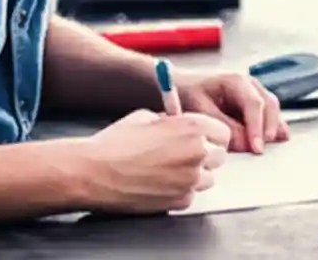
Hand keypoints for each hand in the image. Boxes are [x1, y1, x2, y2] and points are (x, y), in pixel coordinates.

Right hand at [78, 109, 229, 213]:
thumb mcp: (147, 117)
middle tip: (185, 154)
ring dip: (194, 174)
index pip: (223, 133)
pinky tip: (160, 183)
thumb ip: (172, 122)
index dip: (212, 136)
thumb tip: (181, 125)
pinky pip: (190, 195)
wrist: (94, 171)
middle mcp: (197, 154)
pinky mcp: (180, 201)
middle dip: (206, 155)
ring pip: (208, 178)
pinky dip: (180, 191)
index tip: (204, 138)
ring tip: (168, 169)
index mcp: (192, 128)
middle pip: (220, 157)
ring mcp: (190, 180)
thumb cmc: (115, 142)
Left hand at [177, 70, 288, 153]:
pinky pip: (268, 113)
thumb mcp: (201, 109)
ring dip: (275, 127)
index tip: (257, 147)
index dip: (257, 127)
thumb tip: (244, 144)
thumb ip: (223, 125)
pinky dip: (274, 125)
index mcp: (236, 81)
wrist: (180, 86)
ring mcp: (253, 92)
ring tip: (277, 145)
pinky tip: (280, 137)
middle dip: (269, 128)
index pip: (254, 104)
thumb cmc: (188, 93)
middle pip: (269, 104)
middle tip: (262, 149)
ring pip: (272, 108)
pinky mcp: (253, 103)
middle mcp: (249, 84)